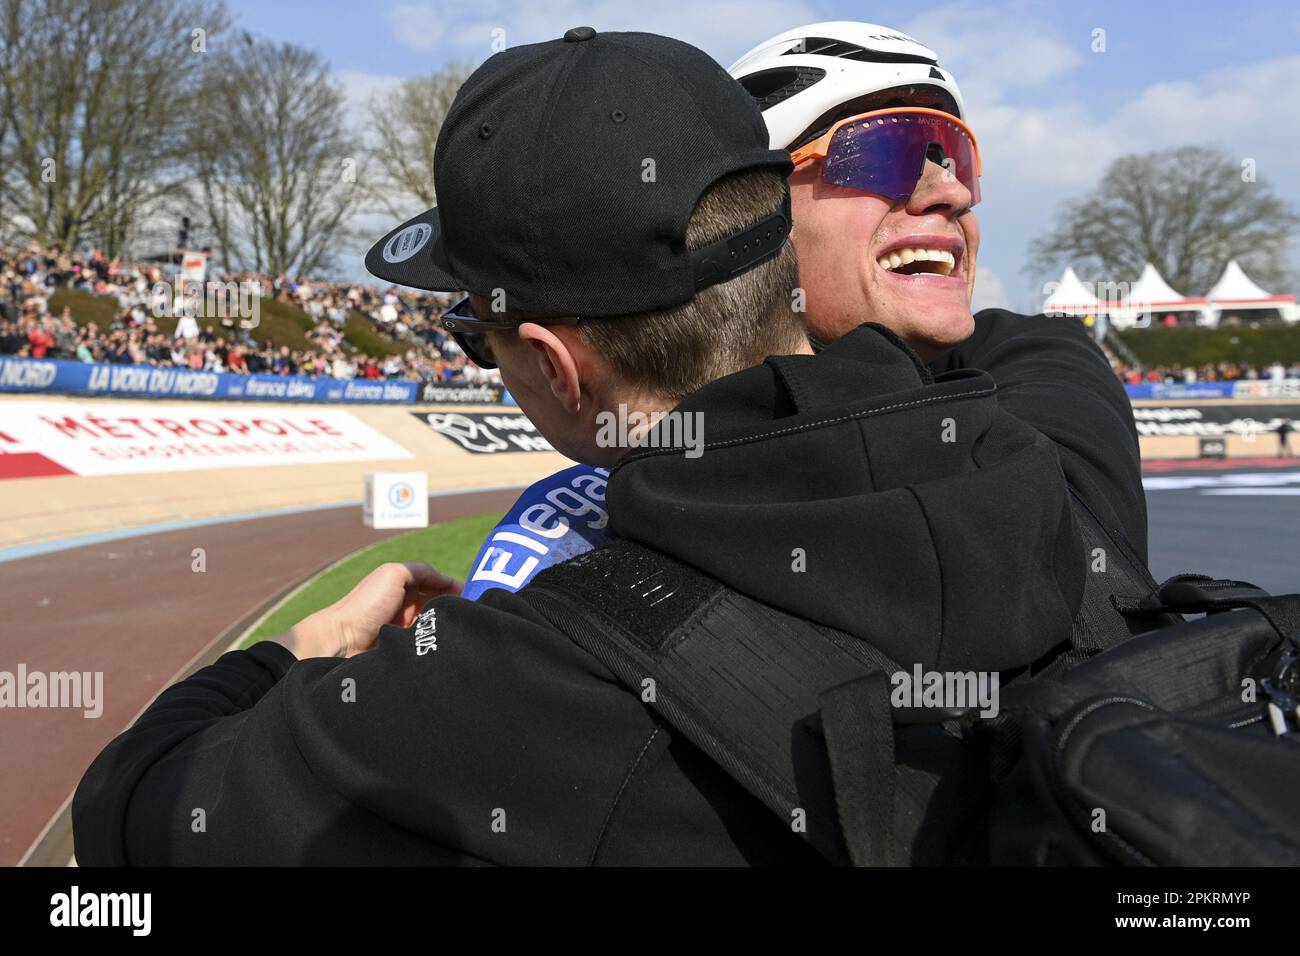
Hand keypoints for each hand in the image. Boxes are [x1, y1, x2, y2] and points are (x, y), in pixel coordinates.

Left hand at [274, 562, 461, 659]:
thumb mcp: (395, 573)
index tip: (475, 596)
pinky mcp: (407, 650)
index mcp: (406, 586)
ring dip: (447, 627)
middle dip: (457, 608)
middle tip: (472, 615)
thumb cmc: (366, 605)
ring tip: (460, 630)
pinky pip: (430, 645)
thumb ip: (423, 571)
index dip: (457, 589)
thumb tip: (450, 583)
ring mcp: (408, 630)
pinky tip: (447, 645)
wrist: (342, 643)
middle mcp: (408, 607)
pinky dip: (439, 644)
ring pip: (439, 626)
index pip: (441, 585)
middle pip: (443, 606)